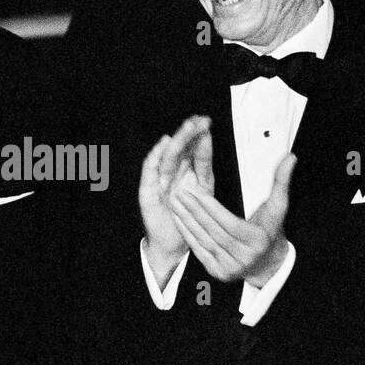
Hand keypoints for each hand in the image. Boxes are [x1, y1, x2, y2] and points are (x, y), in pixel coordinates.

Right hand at [139, 115, 212, 284]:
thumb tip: (216, 149)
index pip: (195, 150)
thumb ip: (207, 170)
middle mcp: (174, 173)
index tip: (207, 122)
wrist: (174, 244)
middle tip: (198, 121)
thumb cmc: (189, 220)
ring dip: (176, 140)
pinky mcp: (148, 190)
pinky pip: (150, 170)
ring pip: (167, 155)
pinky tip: (163, 144)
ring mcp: (160, 181)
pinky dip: (155, 156)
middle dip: (189, 133)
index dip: (200, 136)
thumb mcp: (205, 194)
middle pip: (181, 148)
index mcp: (189, 173)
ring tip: (186, 128)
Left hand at [167, 151, 294, 286]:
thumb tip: (289, 158)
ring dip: (186, 221)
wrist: (268, 263)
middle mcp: (244, 257)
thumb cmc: (270, 230)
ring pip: (203, 240)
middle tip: (179, 192)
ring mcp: (230, 267)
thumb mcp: (278, 206)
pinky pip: (199, 251)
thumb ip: (281, 181)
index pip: (229, 223)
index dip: (212, 208)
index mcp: (257, 240)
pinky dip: (187, 234)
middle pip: (213, 230)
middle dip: (194, 210)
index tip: (197, 191)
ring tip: (174, 202)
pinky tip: (178, 220)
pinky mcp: (218, 272)